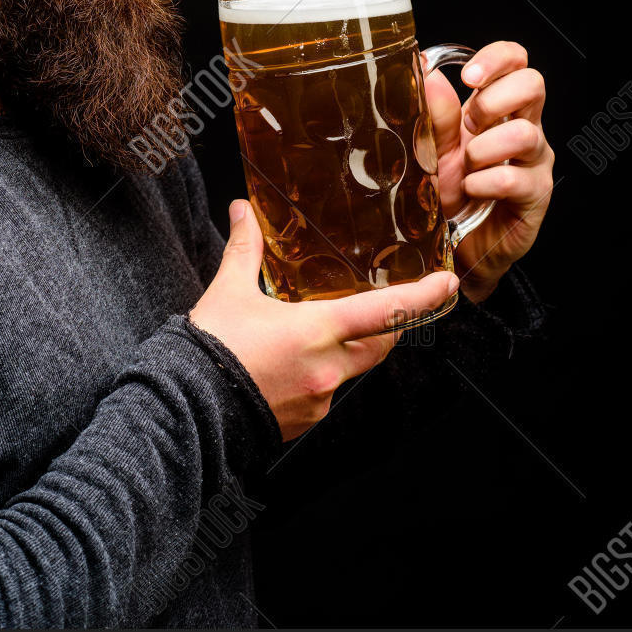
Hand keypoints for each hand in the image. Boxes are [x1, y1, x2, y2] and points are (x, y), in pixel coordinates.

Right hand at [189, 200, 458, 440]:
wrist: (182, 413)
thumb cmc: (208, 353)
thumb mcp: (229, 293)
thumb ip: (245, 250)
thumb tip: (242, 211)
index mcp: (319, 331)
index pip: (389, 312)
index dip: (425, 296)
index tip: (449, 283)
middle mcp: (330, 368)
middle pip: (381, 343)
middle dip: (390, 325)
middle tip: (390, 306)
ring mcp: (320, 399)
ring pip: (352, 368)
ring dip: (346, 349)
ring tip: (318, 331)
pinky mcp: (305, 420)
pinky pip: (326, 392)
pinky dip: (319, 373)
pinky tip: (291, 363)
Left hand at [423, 40, 553, 302]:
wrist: (456, 245)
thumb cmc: (450, 194)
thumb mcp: (433, 149)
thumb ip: (433, 113)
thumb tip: (423, 71)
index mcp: (500, 107)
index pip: (515, 60)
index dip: (496, 58)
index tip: (469, 76)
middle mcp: (525, 126)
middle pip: (533, 83)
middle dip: (493, 101)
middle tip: (469, 125)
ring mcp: (535, 161)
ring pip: (525, 133)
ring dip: (484, 149)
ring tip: (467, 168)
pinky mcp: (537, 195)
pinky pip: (514, 178)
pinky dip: (484, 183)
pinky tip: (472, 191)